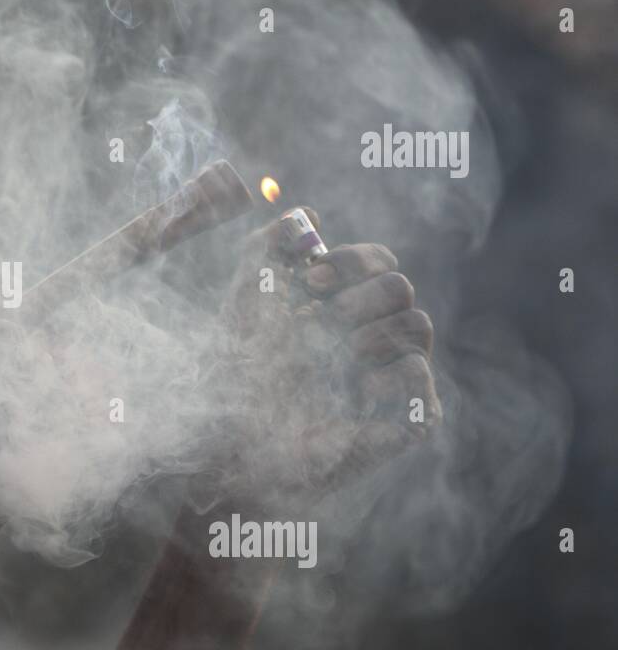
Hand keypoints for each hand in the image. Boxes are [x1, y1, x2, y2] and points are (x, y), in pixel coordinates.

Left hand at [217, 208, 440, 506]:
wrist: (228, 437)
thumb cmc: (234, 369)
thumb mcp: (245, 295)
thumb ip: (269, 244)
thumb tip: (310, 212)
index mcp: (344, 304)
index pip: (378, 262)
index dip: (350, 261)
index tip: (306, 283)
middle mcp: (373, 337)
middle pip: (400, 288)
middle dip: (355, 299)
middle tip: (315, 322)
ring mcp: (391, 378)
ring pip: (418, 324)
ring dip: (370, 333)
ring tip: (333, 358)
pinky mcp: (405, 420)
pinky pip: (420, 378)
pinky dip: (391, 376)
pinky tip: (356, 390)